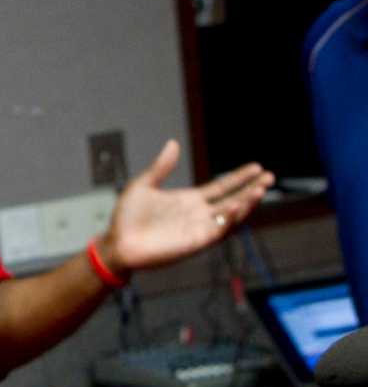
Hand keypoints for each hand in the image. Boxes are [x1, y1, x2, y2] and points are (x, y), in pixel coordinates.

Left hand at [100, 140, 271, 273]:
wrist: (117, 243)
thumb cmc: (127, 218)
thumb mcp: (144, 186)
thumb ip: (161, 167)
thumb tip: (173, 143)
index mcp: (189, 200)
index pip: (222, 186)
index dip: (239, 177)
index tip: (256, 167)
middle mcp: (199, 214)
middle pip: (233, 199)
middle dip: (252, 189)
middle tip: (269, 176)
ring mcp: (199, 228)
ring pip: (231, 215)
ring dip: (246, 203)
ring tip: (260, 189)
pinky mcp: (196, 241)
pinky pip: (219, 230)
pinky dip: (230, 219)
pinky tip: (237, 205)